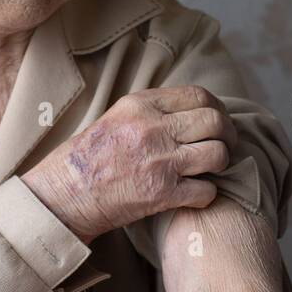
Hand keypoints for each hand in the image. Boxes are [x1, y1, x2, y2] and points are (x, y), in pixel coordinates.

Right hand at [23, 85, 238, 241]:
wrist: (63, 195)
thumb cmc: (88, 158)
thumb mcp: (117, 118)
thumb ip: (153, 111)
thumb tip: (191, 109)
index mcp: (141, 105)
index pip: (199, 95)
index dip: (218, 108)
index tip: (219, 121)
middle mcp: (153, 129)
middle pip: (215, 122)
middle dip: (227, 134)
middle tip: (225, 145)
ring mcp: (160, 161)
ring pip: (217, 154)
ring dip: (221, 163)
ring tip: (213, 169)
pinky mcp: (162, 194)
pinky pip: (206, 190)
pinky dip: (208, 194)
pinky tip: (197, 193)